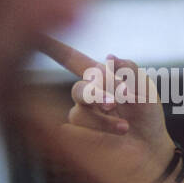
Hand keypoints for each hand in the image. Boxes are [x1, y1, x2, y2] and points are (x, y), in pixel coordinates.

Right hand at [37, 36, 179, 182]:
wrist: (151, 150)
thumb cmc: (148, 118)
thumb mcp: (146, 90)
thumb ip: (130, 71)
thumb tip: (109, 58)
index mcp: (99, 77)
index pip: (70, 59)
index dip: (50, 46)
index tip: (32, 32)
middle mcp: (86, 95)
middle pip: (79, 90)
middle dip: (97, 95)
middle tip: (115, 103)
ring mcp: (80, 117)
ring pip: (80, 115)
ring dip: (104, 121)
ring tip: (125, 127)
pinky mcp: (78, 138)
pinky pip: (76, 134)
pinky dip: (98, 135)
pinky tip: (114, 139)